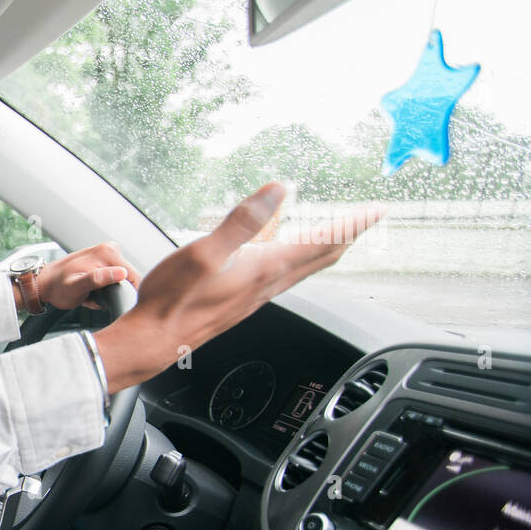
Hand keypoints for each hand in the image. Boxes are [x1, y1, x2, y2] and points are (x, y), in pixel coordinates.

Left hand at [35, 243, 142, 311]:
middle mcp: (110, 248)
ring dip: (110, 290)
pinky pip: (114, 276)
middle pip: (129, 278)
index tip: (107, 300)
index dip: (126, 294)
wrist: (46, 283)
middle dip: (115, 292)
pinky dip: (105, 286)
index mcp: (108, 253)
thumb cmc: (58, 288)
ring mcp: (108, 252)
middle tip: (95, 298)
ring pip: (122, 279)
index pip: (134, 277)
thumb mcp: (76, 288)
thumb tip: (121, 274)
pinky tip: (93, 289)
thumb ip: (98, 280)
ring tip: (92, 294)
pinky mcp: (105, 258)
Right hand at [92, 182, 384, 392]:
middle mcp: (266, 285)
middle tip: (366, 220)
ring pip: (302, 270)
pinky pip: (280, 277)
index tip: (377, 210)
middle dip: (347, 236)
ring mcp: (254, 296)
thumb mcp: (205, 251)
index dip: (352, 224)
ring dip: (323, 250)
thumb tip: (278, 189)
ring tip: (336, 237)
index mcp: (265, 268)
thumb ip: (243, 220)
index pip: (323, 242)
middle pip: (320, 258)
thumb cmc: (173, 299)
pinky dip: (296, 260)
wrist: (153, 340)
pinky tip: (279, 256)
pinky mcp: (239, 302)